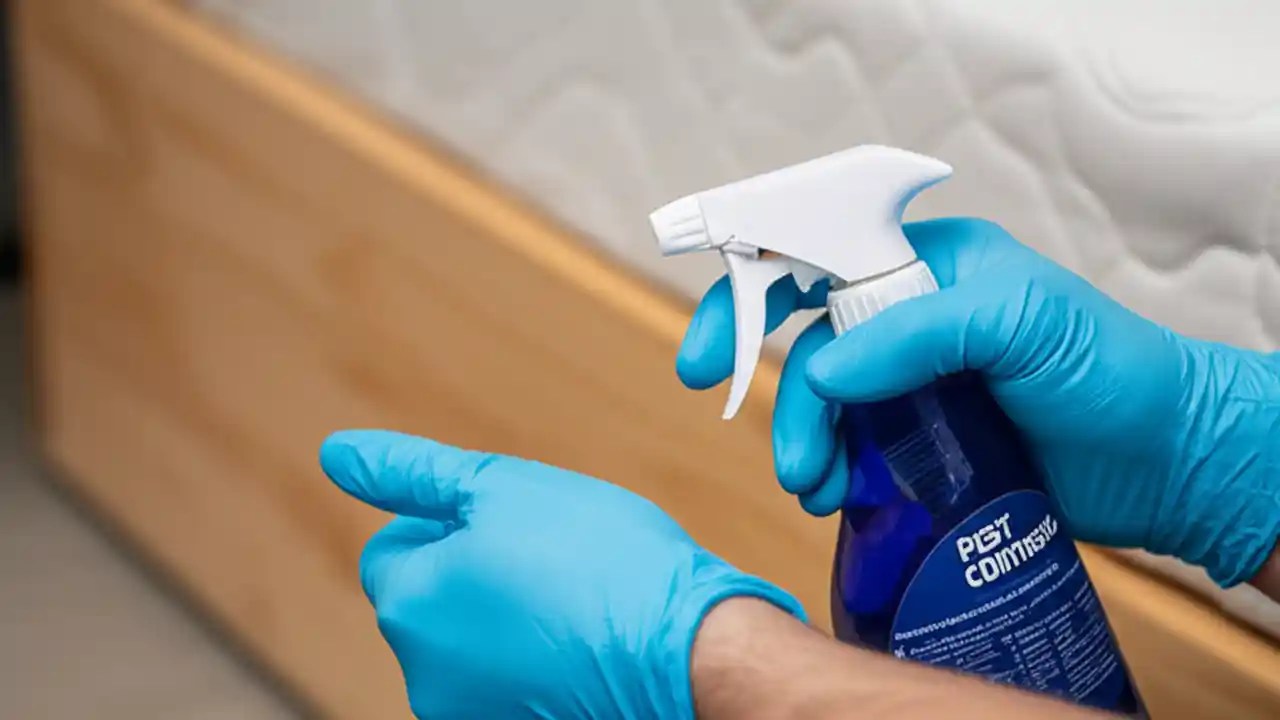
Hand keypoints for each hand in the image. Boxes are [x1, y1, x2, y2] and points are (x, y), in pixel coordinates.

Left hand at [319, 430, 803, 718]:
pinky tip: (585, 639)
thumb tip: (338, 453)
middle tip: (550, 553)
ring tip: (575, 598)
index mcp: (409, 603)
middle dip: (475, 571)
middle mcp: (423, 674)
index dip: (448, 522)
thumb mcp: (502, 490)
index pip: (392, 548)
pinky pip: (510, 680)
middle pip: (431, 600)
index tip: (512, 522)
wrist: (689, 654)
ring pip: (473, 643)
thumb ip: (412, 473)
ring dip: (507, 615)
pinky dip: (536, 659)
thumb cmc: (602, 561)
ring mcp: (469, 714)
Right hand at [677, 218, 1279, 586]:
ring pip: (823, 401)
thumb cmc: (1108, 368)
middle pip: (804, 333)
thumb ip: (919, 332)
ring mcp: (910, 381)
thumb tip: (826, 371)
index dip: (752, 286)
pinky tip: (833, 497)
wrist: (1163, 461)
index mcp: (924, 263)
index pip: (816, 252)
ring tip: (811, 485)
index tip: (710, 344)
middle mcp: (907, 316)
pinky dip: (830, 472)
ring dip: (801, 439)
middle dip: (770, 377)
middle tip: (747, 420)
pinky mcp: (918, 441)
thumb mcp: (1020, 322)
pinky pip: (851, 449)